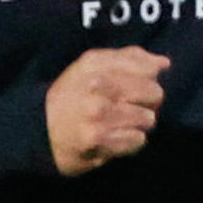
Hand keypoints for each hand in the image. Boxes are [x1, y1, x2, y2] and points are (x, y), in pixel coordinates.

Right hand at [45, 46, 167, 173]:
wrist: (38, 130)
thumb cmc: (71, 97)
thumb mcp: (91, 68)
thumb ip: (129, 59)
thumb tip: (163, 63)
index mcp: (96, 64)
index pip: (148, 69)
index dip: (148, 81)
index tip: (135, 89)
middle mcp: (97, 85)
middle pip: (154, 93)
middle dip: (147, 103)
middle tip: (129, 109)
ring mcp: (98, 113)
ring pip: (148, 119)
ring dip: (138, 125)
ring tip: (120, 125)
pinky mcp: (99, 139)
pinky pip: (137, 140)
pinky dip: (131, 142)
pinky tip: (115, 139)